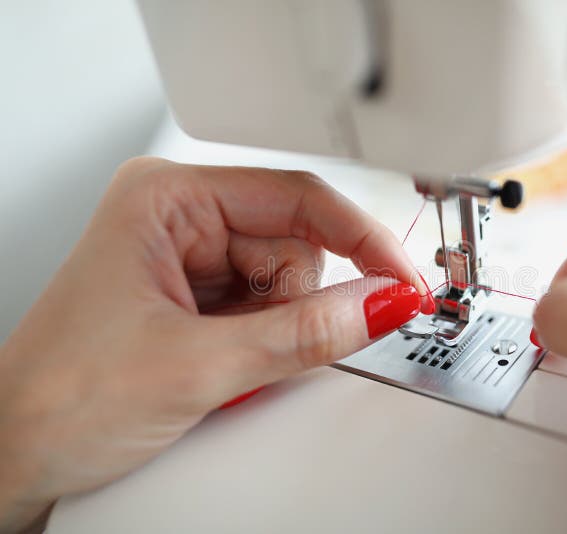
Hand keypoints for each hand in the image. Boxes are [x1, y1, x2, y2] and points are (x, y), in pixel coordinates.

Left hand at [0, 157, 433, 531]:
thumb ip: (302, 335)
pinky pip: (271, 313)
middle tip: (266, 351)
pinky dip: (268, 345)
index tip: (401, 280)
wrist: (15, 459)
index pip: (296, 197)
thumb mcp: (196, 367)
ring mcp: (191, 263)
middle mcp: (181, 221)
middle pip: (296, 247)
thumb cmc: (58, 399)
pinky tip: (227, 369)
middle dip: (298, 305)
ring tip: (226, 366)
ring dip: (279, 331)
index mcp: (167, 199)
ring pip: (289, 285)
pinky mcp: (200, 302)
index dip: (360, 239)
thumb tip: (381, 303)